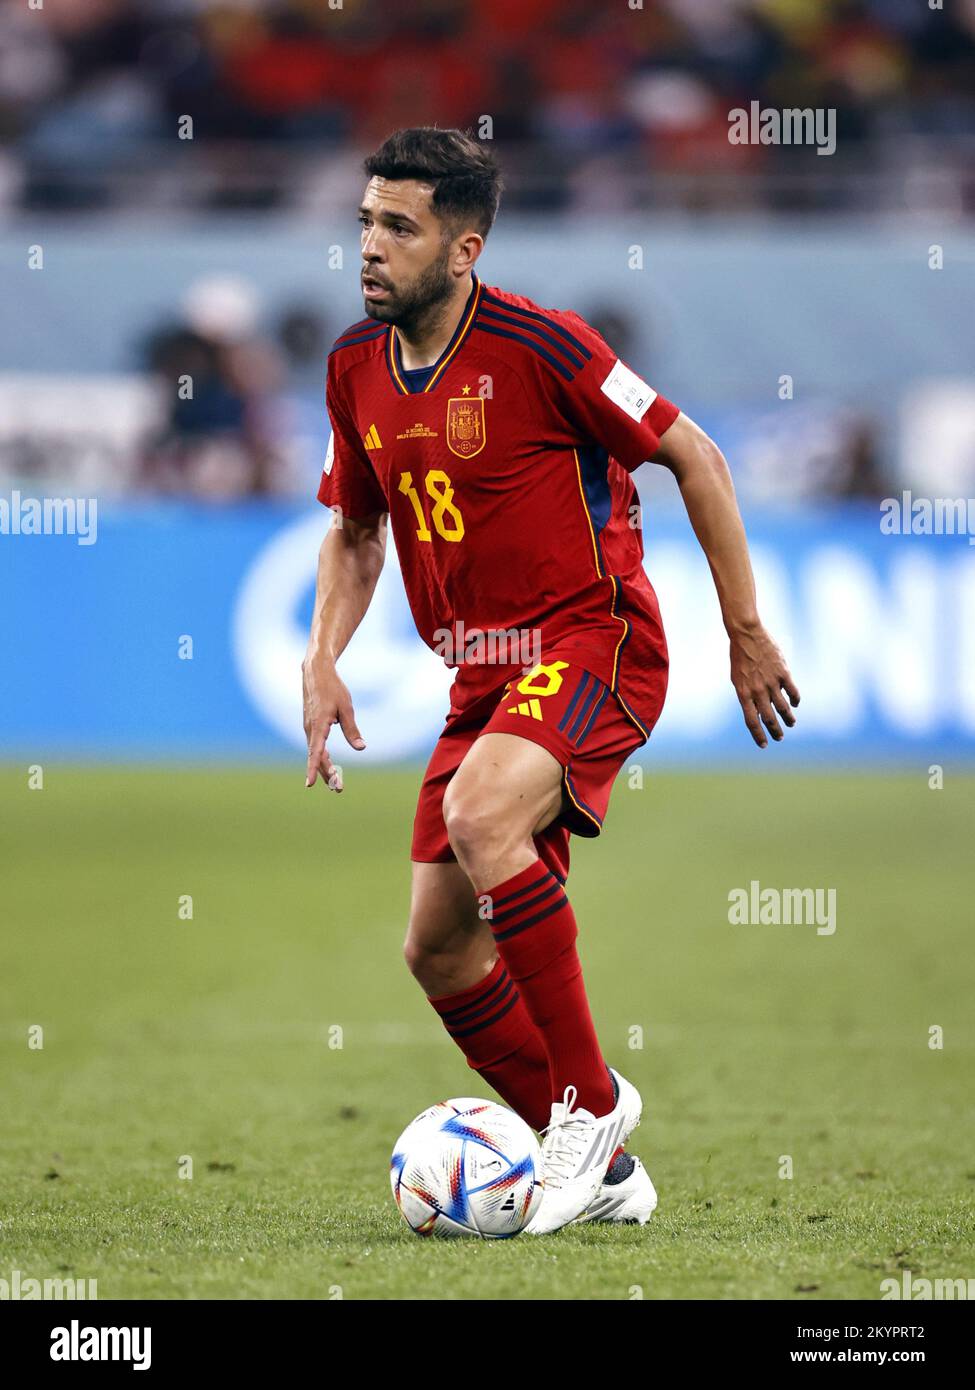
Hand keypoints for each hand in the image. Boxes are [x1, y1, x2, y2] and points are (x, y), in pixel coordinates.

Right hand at [302, 659, 365, 789]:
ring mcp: (308, 728)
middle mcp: (310, 729)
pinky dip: (321, 757)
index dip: (313, 769)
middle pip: (316, 757)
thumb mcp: (346, 708)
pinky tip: (329, 765)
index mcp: (318, 725)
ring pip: (315, 753)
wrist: (315, 672)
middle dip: (326, 774)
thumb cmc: (332, 688)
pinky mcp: (310, 726)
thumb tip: (361, 748)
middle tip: (338, 789)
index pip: (315, 752)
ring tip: (336, 782)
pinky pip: (315, 745)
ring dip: (325, 767)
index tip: (309, 784)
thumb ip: (352, 729)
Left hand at [729, 624, 799, 748]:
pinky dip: (795, 700)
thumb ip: (747, 694)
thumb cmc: (740, 657)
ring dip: (788, 718)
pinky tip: (795, 704)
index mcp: (743, 693)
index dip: (758, 735)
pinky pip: (792, 692)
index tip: (764, 745)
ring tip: (791, 723)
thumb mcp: (737, 678)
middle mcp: (758, 691)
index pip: (752, 721)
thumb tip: (757, 708)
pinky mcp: (783, 673)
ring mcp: (771, 682)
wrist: (746, 635)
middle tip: (780, 737)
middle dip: (775, 731)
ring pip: (783, 708)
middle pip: (769, 718)